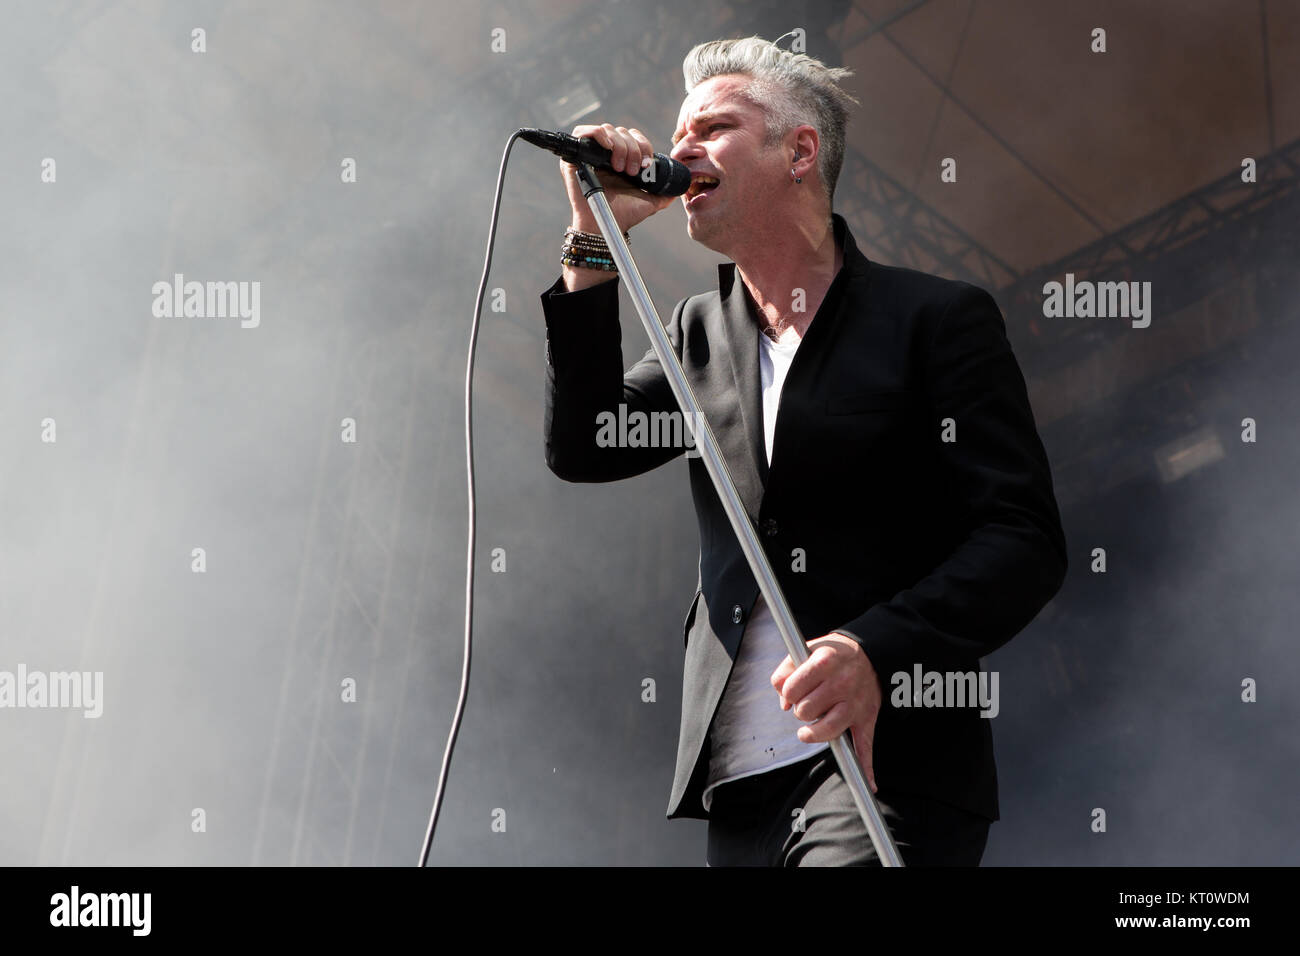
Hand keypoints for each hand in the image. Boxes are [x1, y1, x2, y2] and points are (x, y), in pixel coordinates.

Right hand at [561, 122, 675, 233]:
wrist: (605, 225)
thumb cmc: (624, 214)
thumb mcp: (650, 201)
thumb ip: (664, 195)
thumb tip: (677, 189)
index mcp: (622, 159)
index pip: (634, 137)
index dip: (643, 145)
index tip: (646, 165)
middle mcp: (606, 154)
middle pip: (622, 132)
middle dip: (633, 149)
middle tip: (632, 171)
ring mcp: (590, 154)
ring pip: (608, 130)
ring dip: (620, 146)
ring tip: (620, 168)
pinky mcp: (574, 156)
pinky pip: (583, 131)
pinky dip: (598, 135)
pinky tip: (609, 148)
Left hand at [771, 633, 881, 792]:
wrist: (870, 654)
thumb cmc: (832, 655)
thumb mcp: (806, 649)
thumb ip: (786, 670)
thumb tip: (782, 699)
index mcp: (825, 662)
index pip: (792, 688)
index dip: (786, 693)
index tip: (790, 693)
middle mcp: (842, 683)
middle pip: (806, 710)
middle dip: (800, 710)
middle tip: (805, 704)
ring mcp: (855, 703)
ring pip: (827, 730)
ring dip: (813, 734)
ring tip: (807, 731)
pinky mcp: (866, 718)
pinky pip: (866, 745)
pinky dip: (867, 766)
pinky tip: (869, 783)